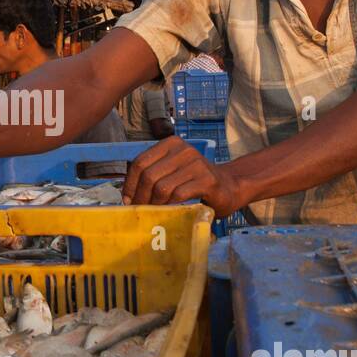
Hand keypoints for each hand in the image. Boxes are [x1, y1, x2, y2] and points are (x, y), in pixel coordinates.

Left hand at [122, 136, 243, 217]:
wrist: (229, 187)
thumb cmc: (195, 182)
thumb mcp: (172, 172)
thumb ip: (153, 175)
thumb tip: (127, 197)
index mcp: (170, 144)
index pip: (140, 162)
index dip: (129, 184)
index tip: (127, 200)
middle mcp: (183, 150)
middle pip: (149, 175)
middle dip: (140, 197)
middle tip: (139, 211)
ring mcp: (196, 164)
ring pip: (162, 187)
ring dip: (153, 204)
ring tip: (153, 213)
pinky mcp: (207, 180)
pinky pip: (178, 195)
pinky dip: (169, 206)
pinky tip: (168, 212)